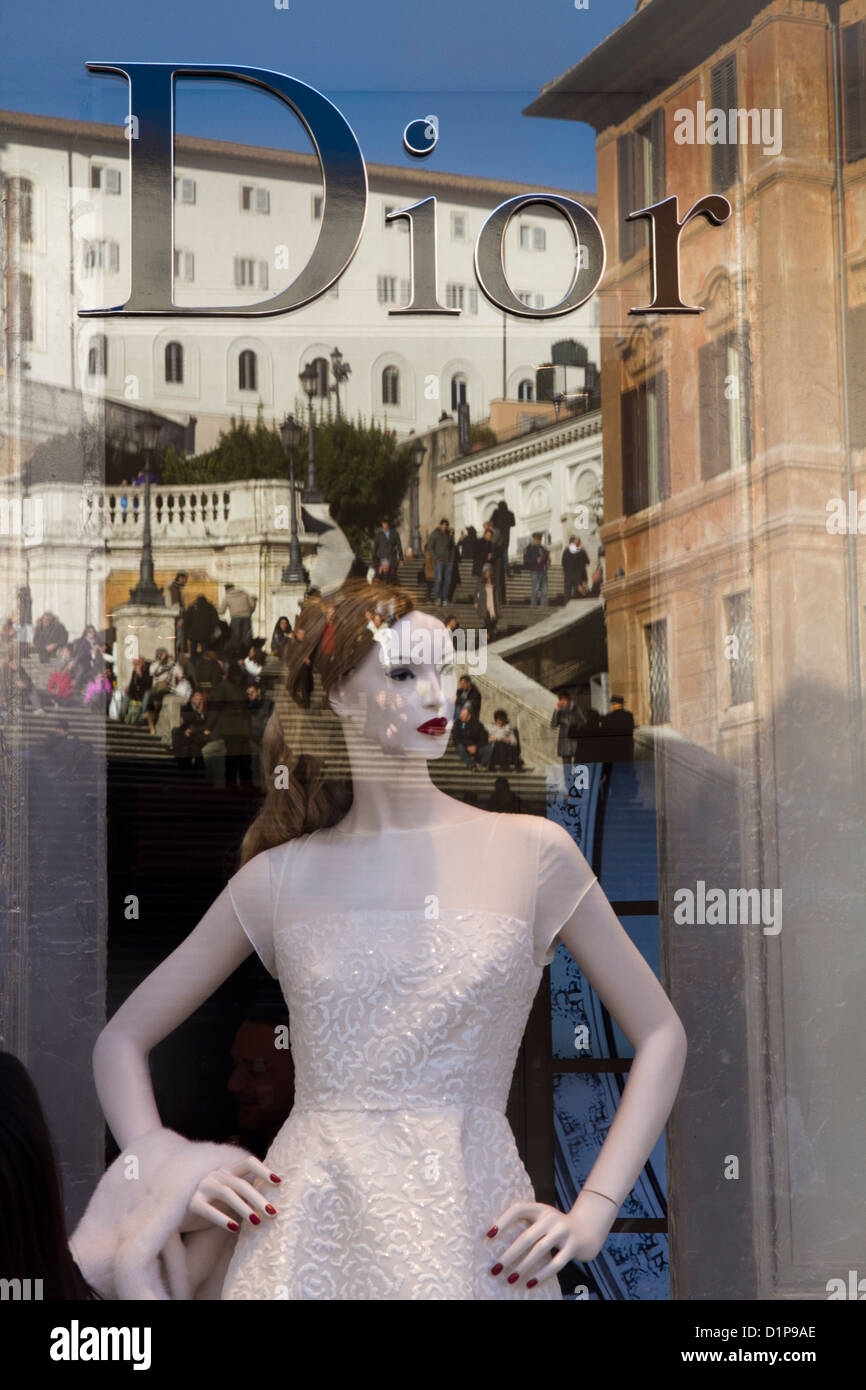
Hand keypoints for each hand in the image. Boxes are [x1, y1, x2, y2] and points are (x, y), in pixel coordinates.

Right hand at [181, 1152, 282, 1234]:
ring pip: (227, 1193)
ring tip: (257, 1222)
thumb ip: (244, 1192)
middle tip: (273, 1213)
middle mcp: (216, 1175)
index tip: (279, 1182)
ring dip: (244, 1208)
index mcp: (227, 1170)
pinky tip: (235, 1228)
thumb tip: (271, 1200)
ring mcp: (202, 1187)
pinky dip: (222, 1218)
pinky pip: (208, 1209)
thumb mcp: (228, 1195)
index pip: (248, 1162)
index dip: (264, 1170)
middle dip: (259, 1198)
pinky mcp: (192, 1202)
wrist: (177, 1207)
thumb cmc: (211, 1202)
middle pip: (241, 1183)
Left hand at [485, 1195, 613, 1288]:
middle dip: (509, 1255)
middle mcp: (551, 1217)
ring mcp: (564, 1231)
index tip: (488, 1235)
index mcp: (540, 1209)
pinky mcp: (573, 1246)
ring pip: (539, 1251)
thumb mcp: (542, 1220)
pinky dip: (542, 1274)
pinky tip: (530, 1283)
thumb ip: (526, 1226)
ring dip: (523, 1267)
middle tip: (495, 1269)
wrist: (587, 1229)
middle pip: (526, 1237)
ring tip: (510, 1279)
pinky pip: (556, 1263)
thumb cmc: (555, 1228)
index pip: (518, 1209)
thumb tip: (495, 1242)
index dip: (502, 1220)